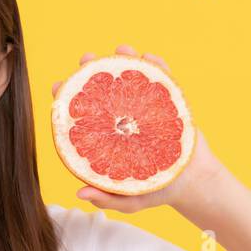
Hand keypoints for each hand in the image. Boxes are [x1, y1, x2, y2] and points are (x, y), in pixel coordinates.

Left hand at [52, 43, 221, 213]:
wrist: (192, 182)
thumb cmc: (154, 190)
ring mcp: (144, 106)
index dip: (68, 98)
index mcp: (106, 135)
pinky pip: (162, 79)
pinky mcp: (168, 101)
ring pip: (132, 76)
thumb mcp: (128, 200)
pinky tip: (150, 58)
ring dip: (125, 58)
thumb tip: (80, 193)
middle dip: (93, 69)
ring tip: (122, 50)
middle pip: (103, 87)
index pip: (83, 113)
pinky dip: (157, 65)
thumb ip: (107, 198)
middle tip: (87, 59)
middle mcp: (122, 116)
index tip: (58, 86)